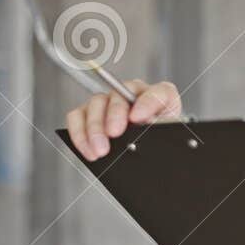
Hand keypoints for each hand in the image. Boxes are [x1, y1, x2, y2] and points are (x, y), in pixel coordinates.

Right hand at [64, 79, 182, 160]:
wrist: (150, 152)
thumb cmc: (159, 142)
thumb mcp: (168, 137)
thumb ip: (160, 129)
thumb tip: (145, 126)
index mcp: (161, 97)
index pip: (157, 92)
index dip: (147, 103)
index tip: (138, 118)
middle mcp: (133, 94)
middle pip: (119, 95)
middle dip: (115, 115)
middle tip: (114, 134)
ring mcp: (109, 101)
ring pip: (96, 103)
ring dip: (95, 128)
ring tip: (100, 150)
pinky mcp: (90, 112)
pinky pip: (77, 116)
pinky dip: (80, 133)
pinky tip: (88, 150)